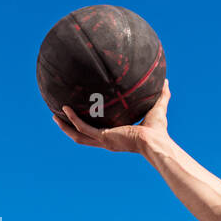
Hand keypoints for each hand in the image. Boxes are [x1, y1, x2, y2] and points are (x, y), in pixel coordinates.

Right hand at [53, 79, 170, 153]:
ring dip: (66, 127)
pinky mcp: (104, 137)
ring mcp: (104, 140)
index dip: (87, 127)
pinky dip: (73, 119)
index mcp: (116, 137)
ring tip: (55, 115)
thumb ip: (161, 94)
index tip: (81, 117)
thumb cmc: (158, 130)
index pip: (97, 133)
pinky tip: (65, 109)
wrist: (156, 141)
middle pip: (82, 137)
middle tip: (60, 118)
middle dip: (70, 129)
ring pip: (78, 135)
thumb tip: (165, 80)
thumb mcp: (157, 107)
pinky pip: (83, 128)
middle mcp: (107, 141)